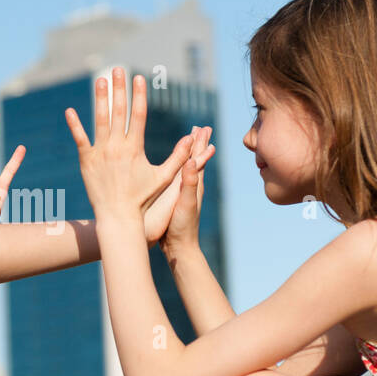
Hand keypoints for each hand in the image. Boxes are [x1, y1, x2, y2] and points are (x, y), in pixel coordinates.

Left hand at [64, 66, 194, 229]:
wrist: (118, 217)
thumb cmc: (142, 199)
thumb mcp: (164, 177)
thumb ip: (179, 157)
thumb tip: (192, 139)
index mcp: (135, 148)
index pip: (138, 115)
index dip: (138, 95)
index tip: (139, 78)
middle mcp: (117, 147)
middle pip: (118, 112)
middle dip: (119, 88)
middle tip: (118, 69)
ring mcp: (100, 153)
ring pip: (99, 121)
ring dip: (100, 99)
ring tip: (100, 80)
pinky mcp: (87, 161)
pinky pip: (80, 140)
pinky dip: (75, 125)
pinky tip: (70, 111)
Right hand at [148, 125, 214, 247]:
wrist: (179, 248)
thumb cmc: (182, 227)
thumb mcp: (185, 203)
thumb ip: (189, 183)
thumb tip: (192, 161)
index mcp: (194, 184)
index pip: (197, 158)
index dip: (199, 142)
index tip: (202, 126)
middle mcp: (190, 187)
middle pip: (195, 159)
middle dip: (197, 143)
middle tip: (201, 128)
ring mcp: (183, 194)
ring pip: (187, 167)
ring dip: (189, 154)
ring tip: (189, 143)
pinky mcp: (174, 200)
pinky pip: (177, 178)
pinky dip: (178, 168)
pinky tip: (174, 170)